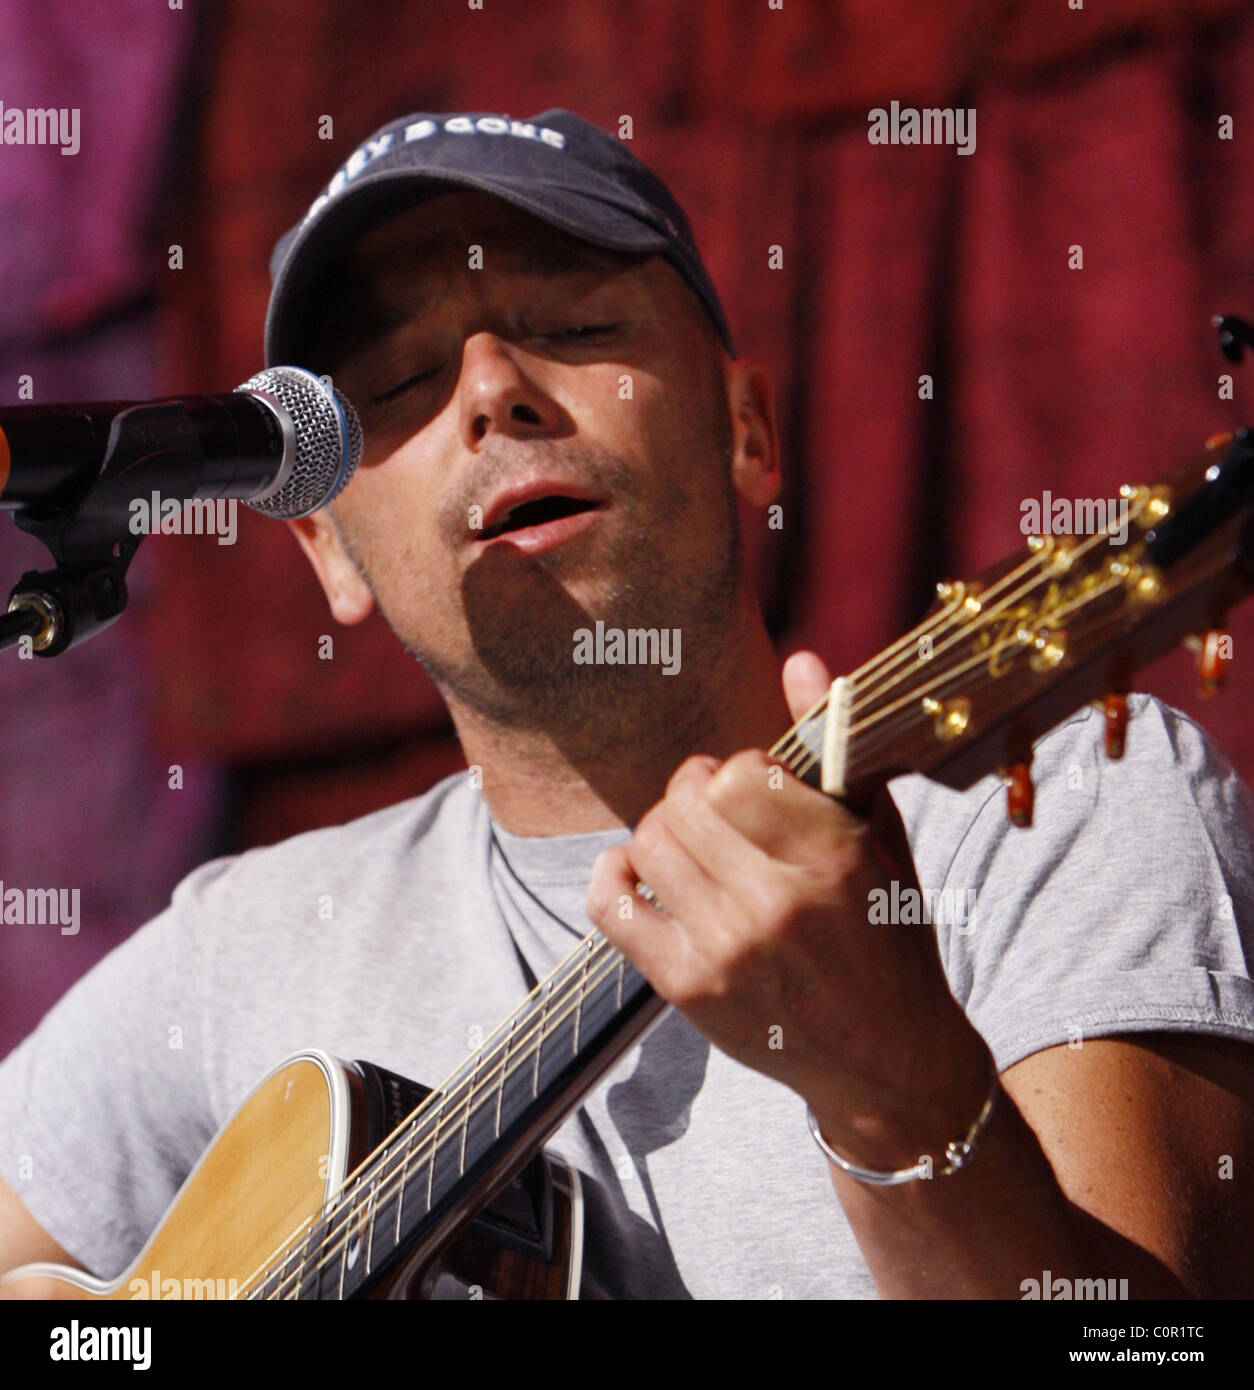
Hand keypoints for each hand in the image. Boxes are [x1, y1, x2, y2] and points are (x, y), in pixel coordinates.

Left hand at [585, 650, 992, 1168]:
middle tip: (709, 809)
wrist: (886, 1061)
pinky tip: (637, 873)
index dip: (735, 769)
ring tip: (686, 845)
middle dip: (692, 791)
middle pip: (684, 801)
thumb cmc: (889, 938)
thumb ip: (836, 749)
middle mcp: (778, 903)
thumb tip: (802, 658)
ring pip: (647, 842)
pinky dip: (611, 875)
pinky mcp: (688, 987)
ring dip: (660, 830)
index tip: (749, 787)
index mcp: (835, 858)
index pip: (739, 773)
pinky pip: (610, 905)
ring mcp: (728, 950)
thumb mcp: (882, 840)